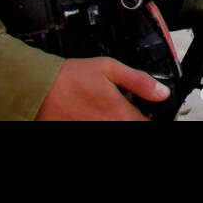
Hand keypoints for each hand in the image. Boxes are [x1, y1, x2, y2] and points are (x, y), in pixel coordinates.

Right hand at [35, 57, 168, 120]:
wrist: (40, 90)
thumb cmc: (71, 77)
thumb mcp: (109, 68)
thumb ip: (139, 81)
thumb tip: (162, 92)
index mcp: (119, 113)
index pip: (146, 124)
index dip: (149, 116)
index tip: (145, 109)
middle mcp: (108, 127)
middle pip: (133, 128)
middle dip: (133, 119)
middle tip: (124, 108)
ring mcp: (93, 133)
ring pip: (117, 132)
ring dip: (116, 122)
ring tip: (107, 111)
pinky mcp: (80, 134)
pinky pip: (97, 133)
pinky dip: (101, 123)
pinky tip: (95, 115)